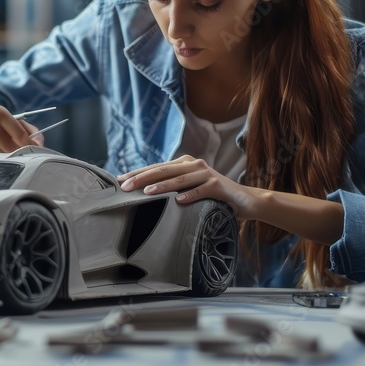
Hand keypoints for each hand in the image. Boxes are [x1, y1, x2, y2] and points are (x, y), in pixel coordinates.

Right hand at [0, 105, 45, 152]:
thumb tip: (39, 144)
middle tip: (23, 156)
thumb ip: (30, 130)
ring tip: (8, 156)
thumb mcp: (12, 120)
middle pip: (10, 148)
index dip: (30, 146)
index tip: (36, 152)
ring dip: (8, 159)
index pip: (19, 134)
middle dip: (19, 154)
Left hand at [116, 155, 260, 218]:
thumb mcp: (189, 189)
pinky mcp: (218, 186)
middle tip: (125, 187)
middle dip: (142, 178)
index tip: (119, 181)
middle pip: (164, 170)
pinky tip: (179, 202)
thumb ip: (172, 187)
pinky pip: (201, 190)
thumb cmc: (212, 197)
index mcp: (184, 163)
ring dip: (162, 186)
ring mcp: (207, 173)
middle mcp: (194, 165)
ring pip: (180, 179)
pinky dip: (190, 195)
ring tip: (146, 193)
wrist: (245, 200)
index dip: (137, 174)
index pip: (156, 168)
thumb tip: (143, 194)